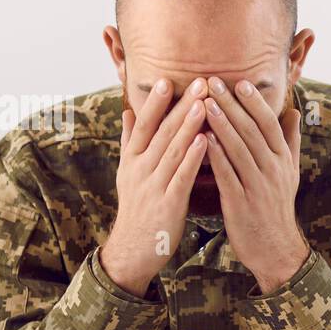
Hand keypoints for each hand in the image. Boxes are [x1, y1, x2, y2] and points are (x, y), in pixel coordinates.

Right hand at [100, 77, 208, 295]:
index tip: (168, 79)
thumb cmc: (137, 208)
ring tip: (205, 104)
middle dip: (181, 106)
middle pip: (161, 132)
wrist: (133, 250)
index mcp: (132, 159)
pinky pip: (181, 177)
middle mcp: (140, 169)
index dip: (156, 103)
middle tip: (200, 82)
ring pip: (172, 151)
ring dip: (188, 126)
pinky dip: (192, 159)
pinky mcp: (167, 204)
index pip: (143, 125)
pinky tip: (204, 143)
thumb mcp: (128, 173)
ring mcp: (152, 186)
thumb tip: (126, 111)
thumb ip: (129, 141)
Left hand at [203, 77, 309, 292]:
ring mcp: (258, 187)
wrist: (275, 249)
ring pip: (239, 149)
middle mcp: (273, 170)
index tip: (239, 82)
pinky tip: (202, 139)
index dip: (254, 103)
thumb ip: (289, 142)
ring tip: (203, 102)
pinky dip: (215, 156)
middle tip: (212, 82)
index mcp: (283, 161)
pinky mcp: (241, 204)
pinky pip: (227, 175)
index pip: (269, 124)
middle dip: (232, 105)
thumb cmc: (277, 208)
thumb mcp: (290, 174)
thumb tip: (294, 113)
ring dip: (221, 124)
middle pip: (252, 131)